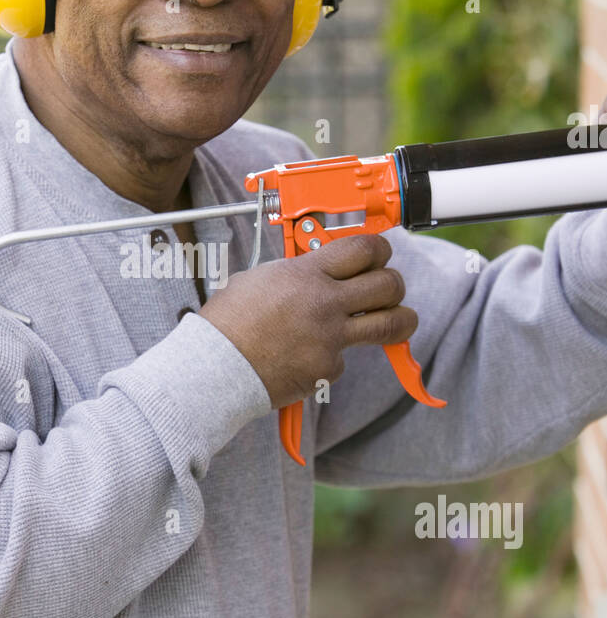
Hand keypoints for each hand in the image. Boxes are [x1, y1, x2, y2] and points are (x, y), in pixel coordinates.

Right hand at [198, 233, 417, 409]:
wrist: (216, 366)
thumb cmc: (228, 321)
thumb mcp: (260, 279)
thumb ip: (296, 273)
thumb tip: (317, 270)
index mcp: (306, 274)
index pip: (364, 248)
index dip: (379, 249)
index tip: (378, 256)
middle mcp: (325, 303)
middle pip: (388, 284)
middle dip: (394, 284)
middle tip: (387, 289)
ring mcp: (331, 338)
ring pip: (390, 324)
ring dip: (401, 319)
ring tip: (399, 320)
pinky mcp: (328, 369)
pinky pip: (343, 360)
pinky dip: (330, 358)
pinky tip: (305, 356)